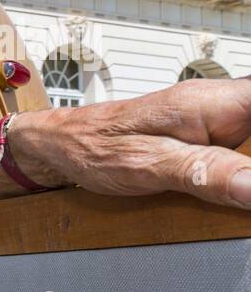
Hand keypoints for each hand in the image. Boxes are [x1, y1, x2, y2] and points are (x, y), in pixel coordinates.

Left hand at [17, 77, 250, 208]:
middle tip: (241, 185)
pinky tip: (236, 187)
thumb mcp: (148, 165)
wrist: (59, 145)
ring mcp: (215, 119)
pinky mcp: (209, 136)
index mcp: (209, 102)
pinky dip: (243, 170)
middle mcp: (218, 104)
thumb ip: (204, 174)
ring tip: (236, 188)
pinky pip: (244, 145)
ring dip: (249, 162)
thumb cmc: (90, 146)